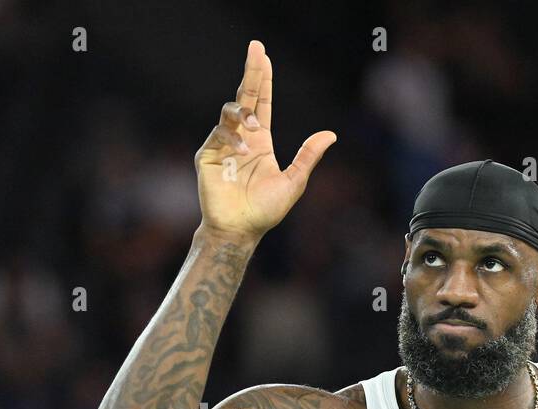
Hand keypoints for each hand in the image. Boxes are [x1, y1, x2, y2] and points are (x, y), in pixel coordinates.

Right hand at [195, 40, 335, 241]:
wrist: (239, 230)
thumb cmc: (265, 211)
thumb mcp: (293, 182)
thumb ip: (308, 157)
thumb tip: (331, 134)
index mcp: (261, 142)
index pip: (262, 103)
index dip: (262, 80)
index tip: (262, 55)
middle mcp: (241, 138)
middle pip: (245, 97)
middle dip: (251, 72)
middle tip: (255, 48)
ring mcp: (222, 145)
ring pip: (229, 112)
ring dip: (243, 112)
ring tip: (254, 127)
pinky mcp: (207, 156)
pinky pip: (218, 135)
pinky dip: (232, 138)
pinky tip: (242, 151)